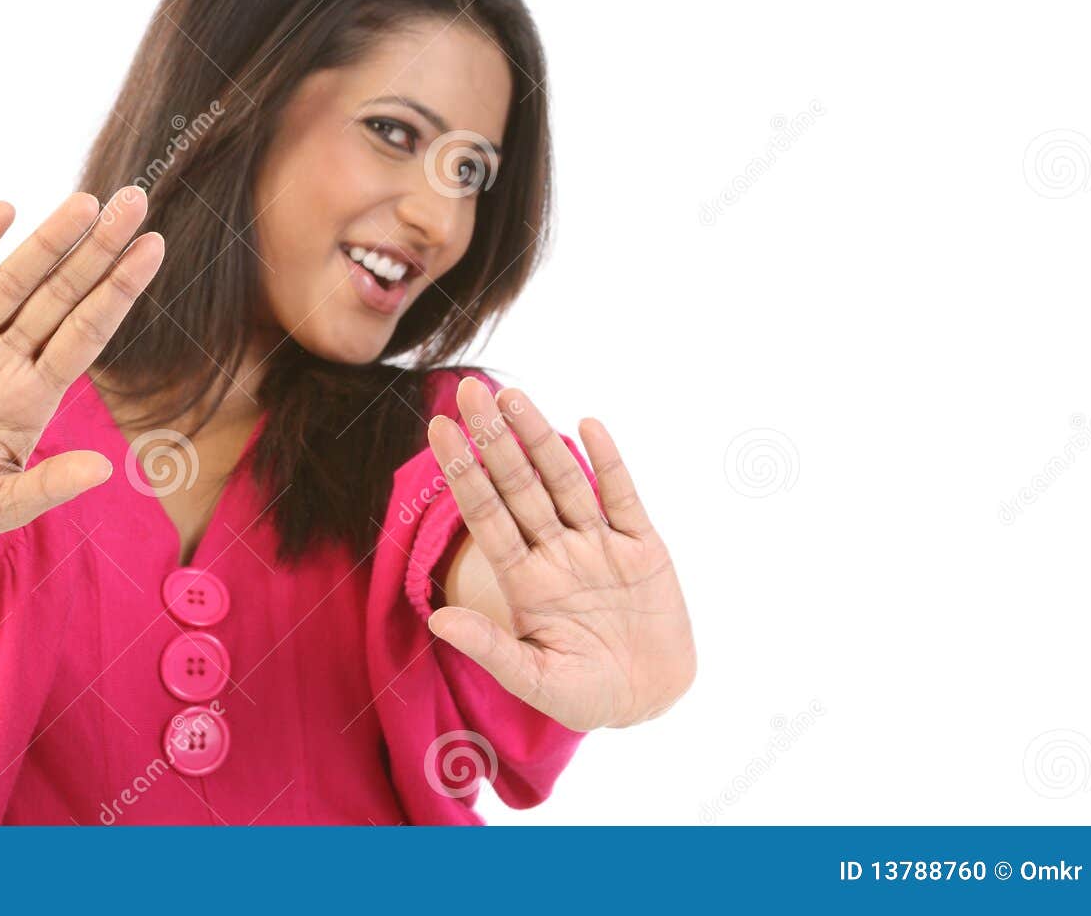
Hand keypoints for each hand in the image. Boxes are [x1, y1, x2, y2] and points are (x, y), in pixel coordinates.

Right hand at [0, 187, 162, 546]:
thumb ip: (45, 486)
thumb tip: (104, 470)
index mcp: (33, 397)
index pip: (87, 333)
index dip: (119, 291)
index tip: (154, 248)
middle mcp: (5, 362)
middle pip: (61, 296)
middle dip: (98, 250)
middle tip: (135, 199)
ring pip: (13, 283)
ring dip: (48, 241)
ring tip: (87, 201)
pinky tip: (4, 211)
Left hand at [424, 377, 695, 730]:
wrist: (653, 701)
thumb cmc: (586, 693)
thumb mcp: (536, 681)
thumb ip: (491, 649)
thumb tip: (436, 620)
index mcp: (524, 580)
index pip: (485, 514)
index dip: (462, 472)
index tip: (437, 429)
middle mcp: (556, 552)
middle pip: (519, 485)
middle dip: (494, 438)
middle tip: (468, 389)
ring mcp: (599, 546)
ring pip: (564, 481)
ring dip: (540, 438)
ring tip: (514, 395)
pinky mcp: (644, 549)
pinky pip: (622, 499)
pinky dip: (608, 465)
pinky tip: (588, 427)